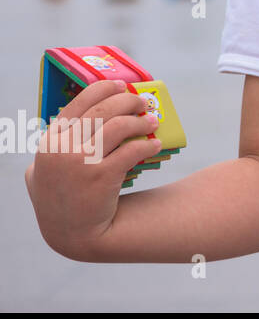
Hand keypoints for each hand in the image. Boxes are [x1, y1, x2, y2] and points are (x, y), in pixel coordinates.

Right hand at [25, 79, 162, 259]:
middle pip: (104, 110)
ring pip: (119, 126)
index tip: (121, 85)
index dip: (104, 89)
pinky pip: (132, 150)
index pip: (80, 102)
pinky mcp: (102, 177)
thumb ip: (54, 145)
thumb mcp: (43, 169)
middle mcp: (62, 149)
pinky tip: (155, 144)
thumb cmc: (60, 199)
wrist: (71, 233)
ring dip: (141, 121)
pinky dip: (148, 144)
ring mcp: (81, 163)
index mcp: (49, 142)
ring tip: (153, 122)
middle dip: (128, 101)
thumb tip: (78, 118)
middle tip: (142, 103)